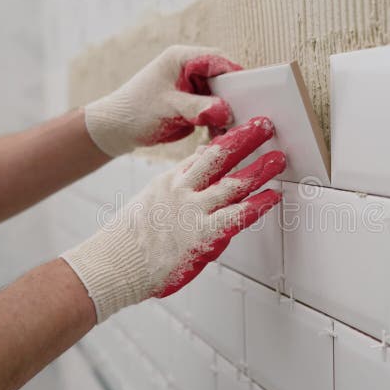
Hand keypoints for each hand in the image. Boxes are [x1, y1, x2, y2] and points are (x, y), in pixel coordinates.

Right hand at [62, 116, 284, 321]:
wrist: (110, 265)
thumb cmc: (126, 243)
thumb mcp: (148, 205)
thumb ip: (174, 192)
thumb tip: (193, 183)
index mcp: (168, 182)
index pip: (201, 154)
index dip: (225, 140)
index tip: (242, 127)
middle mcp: (182, 191)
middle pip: (218, 156)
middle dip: (245, 138)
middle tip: (265, 125)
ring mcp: (193, 212)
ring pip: (233, 183)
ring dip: (259, 168)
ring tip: (279, 157)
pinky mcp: (202, 236)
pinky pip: (237, 216)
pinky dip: (258, 205)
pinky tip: (273, 197)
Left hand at [84, 45, 242, 156]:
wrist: (115, 130)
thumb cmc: (135, 112)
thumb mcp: (169, 109)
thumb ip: (199, 108)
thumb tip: (226, 111)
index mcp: (181, 58)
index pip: (217, 60)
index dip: (235, 76)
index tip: (250, 94)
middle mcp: (188, 69)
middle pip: (222, 79)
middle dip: (232, 98)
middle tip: (240, 117)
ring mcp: (191, 87)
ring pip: (220, 97)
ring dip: (225, 113)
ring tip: (227, 130)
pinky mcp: (191, 103)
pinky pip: (212, 110)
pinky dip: (216, 122)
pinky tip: (217, 135)